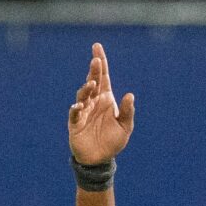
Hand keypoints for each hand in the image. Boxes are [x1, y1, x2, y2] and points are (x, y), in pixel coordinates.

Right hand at [68, 42, 134, 162]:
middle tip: (95, 60)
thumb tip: (130, 95)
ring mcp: (83, 111)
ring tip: (92, 84)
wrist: (100, 159)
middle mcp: (94, 102)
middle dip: (94, 71)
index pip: (103, 77)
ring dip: (87, 89)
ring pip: (83, 95)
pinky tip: (80, 106)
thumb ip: (127, 112)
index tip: (97, 47)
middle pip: (93, 81)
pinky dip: (77, 109)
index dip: (101, 62)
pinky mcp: (75, 123)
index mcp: (106, 99)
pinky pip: (75, 113)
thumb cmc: (113, 141)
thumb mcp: (125, 126)